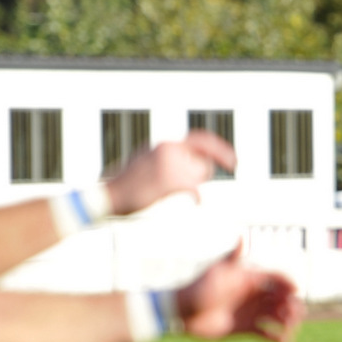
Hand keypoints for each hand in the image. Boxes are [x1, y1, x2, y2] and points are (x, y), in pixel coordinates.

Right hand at [106, 131, 236, 215]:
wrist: (108, 195)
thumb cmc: (127, 185)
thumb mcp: (148, 161)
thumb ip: (169, 158)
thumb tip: (192, 163)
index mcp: (164, 145)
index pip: (200, 139)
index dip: (221, 148)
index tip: (233, 159)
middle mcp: (168, 151)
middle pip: (205, 159)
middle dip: (210, 168)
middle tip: (215, 175)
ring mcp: (169, 165)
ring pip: (200, 175)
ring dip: (194, 186)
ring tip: (172, 191)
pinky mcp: (169, 181)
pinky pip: (195, 190)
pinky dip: (196, 198)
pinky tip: (192, 201)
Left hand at [175, 244, 303, 341]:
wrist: (182, 313)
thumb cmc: (198, 289)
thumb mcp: (218, 272)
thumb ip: (233, 256)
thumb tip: (243, 235)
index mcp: (250, 279)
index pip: (277, 279)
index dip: (288, 284)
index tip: (295, 292)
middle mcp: (254, 295)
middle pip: (282, 298)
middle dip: (291, 305)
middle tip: (290, 314)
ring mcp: (252, 312)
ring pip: (279, 316)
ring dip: (288, 322)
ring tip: (287, 328)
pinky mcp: (247, 329)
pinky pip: (268, 334)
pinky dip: (279, 338)